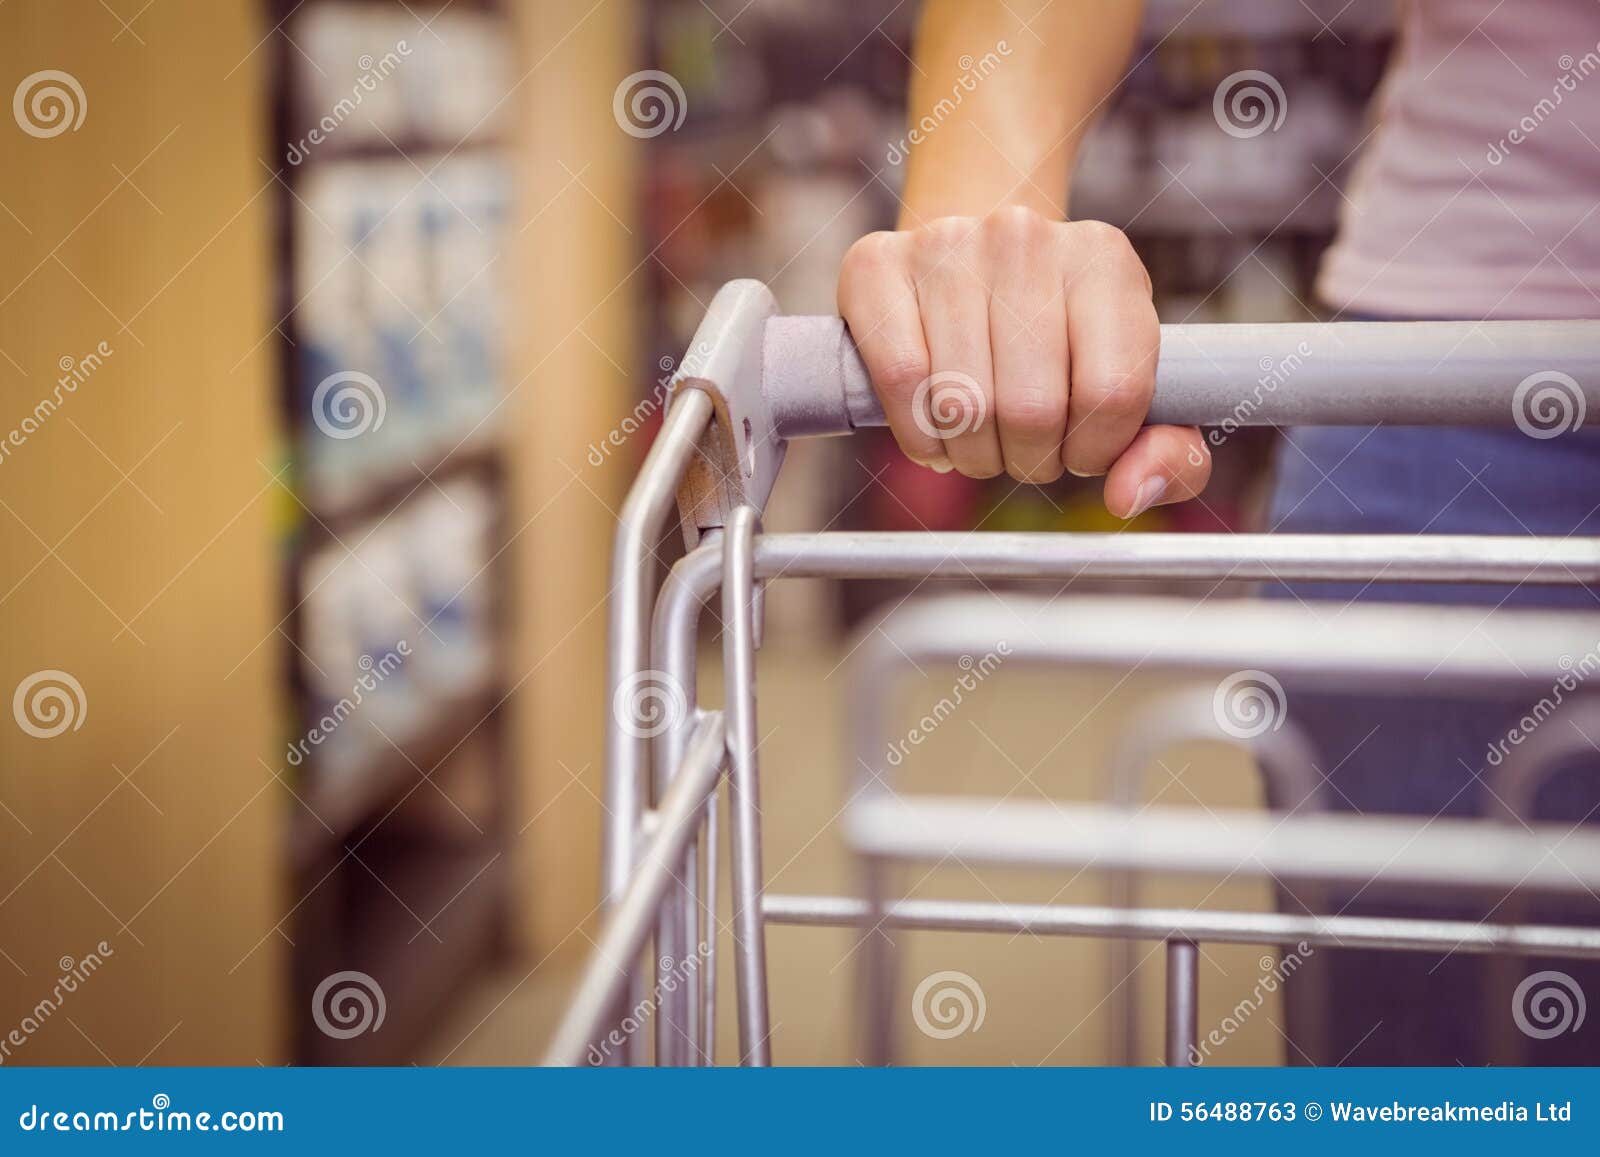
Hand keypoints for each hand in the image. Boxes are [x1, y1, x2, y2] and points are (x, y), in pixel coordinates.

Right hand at [837, 207, 1210, 517]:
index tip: (1079, 450)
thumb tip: (1128, 497)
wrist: (967, 259)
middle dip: (1027, 460)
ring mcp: (945, 244)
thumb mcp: (1135, 386)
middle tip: (1022, 452)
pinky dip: (918, 435)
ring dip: (971, 455)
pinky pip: (901, 380)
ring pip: (963, 403)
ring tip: (979, 441)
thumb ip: (1169, 455)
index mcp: (1104, 260)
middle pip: (1031, 408)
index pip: (1112, 392)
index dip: (1094, 451)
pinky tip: (934, 432)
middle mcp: (1024, 236)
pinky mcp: (876, 264)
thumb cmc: (1056, 338)